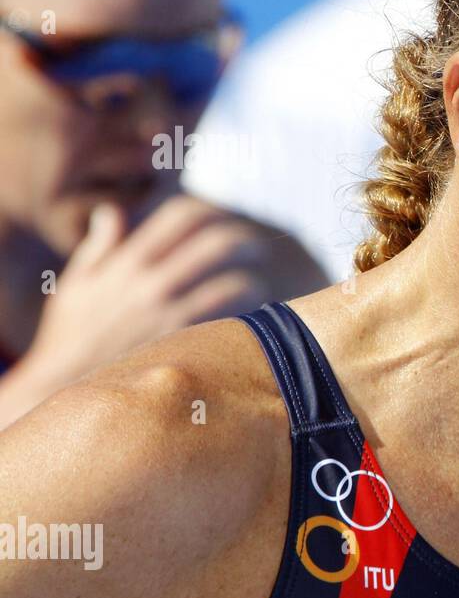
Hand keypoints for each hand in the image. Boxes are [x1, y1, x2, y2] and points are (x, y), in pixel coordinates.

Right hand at [19, 194, 272, 398]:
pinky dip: (247, 312)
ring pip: (232, 282)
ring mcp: (167, 313)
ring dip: (253, 279)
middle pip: (217, 243)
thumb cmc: (69, 337)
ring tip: (258, 285)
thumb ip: (98, 247)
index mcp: (127, 261)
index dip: (210, 211)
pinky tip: (253, 315)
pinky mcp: (181, 343)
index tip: (223, 218)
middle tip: (256, 250)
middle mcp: (150, 282)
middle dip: (244, 242)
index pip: (181, 217)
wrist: (60, 386)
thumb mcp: (74, 286)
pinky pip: (229, 320)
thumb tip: (111, 212)